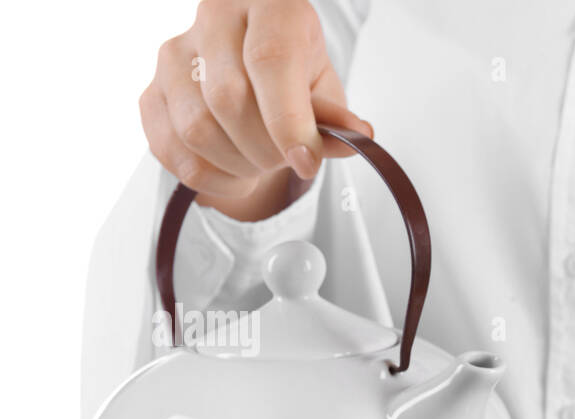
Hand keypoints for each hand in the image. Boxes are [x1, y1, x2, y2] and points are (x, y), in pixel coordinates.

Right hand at [139, 0, 371, 219]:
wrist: (254, 68)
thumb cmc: (295, 74)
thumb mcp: (324, 87)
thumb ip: (334, 114)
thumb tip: (356, 137)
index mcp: (269, 2)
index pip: (269, 60)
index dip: (288, 120)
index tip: (306, 161)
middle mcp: (214, 17)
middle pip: (229, 100)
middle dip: (266, 150)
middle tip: (288, 160)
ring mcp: (174, 53)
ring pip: (196, 129)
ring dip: (238, 166)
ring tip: (262, 163)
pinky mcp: (151, 91)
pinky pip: (170, 150)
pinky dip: (209, 179)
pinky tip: (235, 175)